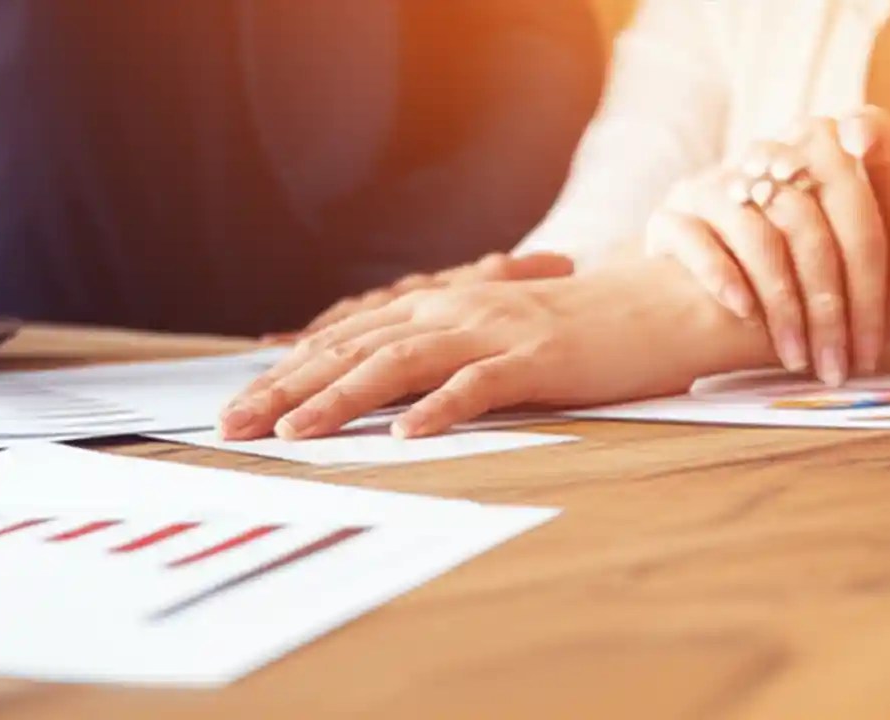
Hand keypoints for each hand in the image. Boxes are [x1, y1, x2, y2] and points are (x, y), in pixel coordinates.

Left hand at [222, 257, 764, 439]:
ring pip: (400, 363)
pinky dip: (439, 408)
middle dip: (287, 389)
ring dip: (341, 398)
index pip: (347, 339)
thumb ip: (439, 353)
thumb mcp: (492, 334)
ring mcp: (494, 331)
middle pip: (355, 349)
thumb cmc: (574, 328)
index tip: (240, 407)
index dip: (288, 373)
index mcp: (438, 306)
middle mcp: (454, 310)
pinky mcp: (537, 357)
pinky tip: (403, 435)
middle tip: (232, 426)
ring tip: (293, 435)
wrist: (657, 303)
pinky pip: (479, 384)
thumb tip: (382, 392)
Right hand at [644, 106, 889, 385]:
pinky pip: (699, 244)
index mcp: (821, 142)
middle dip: (847, 300)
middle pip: (821, 221)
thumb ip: (876, 247)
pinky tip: (747, 317)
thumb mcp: (841, 242)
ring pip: (762, 239)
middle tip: (855, 359)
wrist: (691, 269)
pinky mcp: (669, 216)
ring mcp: (713, 185)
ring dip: (788, 308)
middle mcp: (766, 154)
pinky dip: (726, 280)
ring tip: (801, 359)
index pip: (879, 182)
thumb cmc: (790, 263)